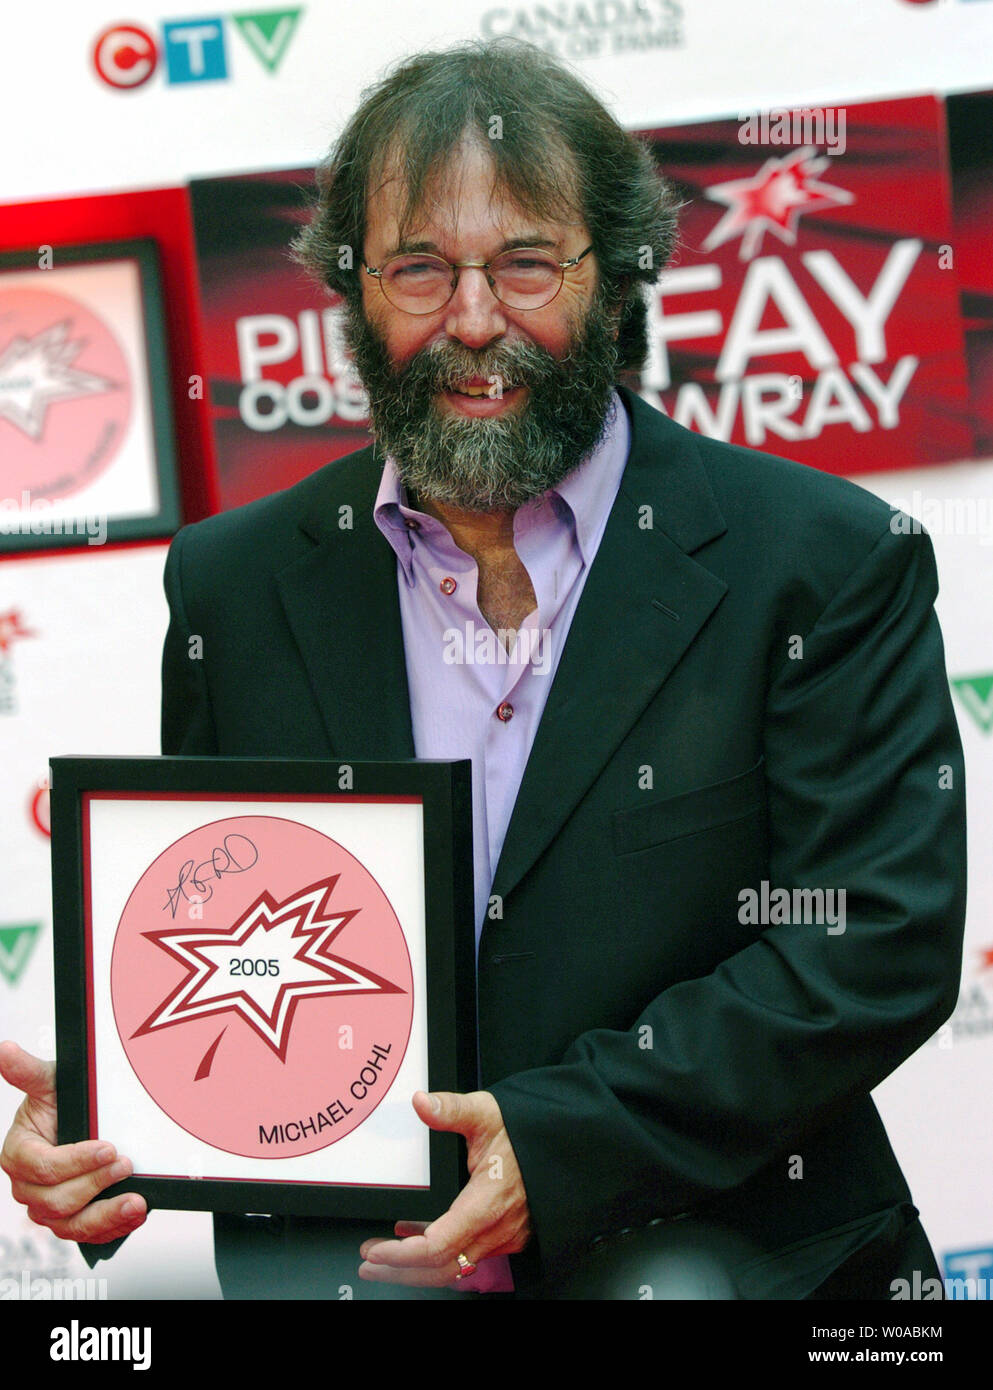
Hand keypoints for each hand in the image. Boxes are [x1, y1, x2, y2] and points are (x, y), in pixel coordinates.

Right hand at [0, 1041, 146, 1243]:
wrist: (75, 1120)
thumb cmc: (58, 1102)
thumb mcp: (48, 1082)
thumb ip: (27, 1070)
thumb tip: (5, 1050)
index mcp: (18, 1154)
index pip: (43, 1167)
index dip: (75, 1161)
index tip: (108, 1148)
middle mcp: (28, 1187)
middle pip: (56, 1201)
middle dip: (95, 1184)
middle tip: (126, 1164)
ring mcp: (47, 1208)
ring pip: (71, 1225)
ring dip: (106, 1216)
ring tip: (136, 1202)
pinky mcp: (70, 1220)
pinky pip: (88, 1234)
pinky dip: (113, 1228)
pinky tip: (134, 1214)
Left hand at [358, 1089, 529, 1287]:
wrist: (566, 1143)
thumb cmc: (529, 1131)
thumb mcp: (488, 1112)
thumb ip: (452, 1109)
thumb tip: (421, 1103)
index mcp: (487, 1202)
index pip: (438, 1246)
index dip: (401, 1255)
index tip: (375, 1250)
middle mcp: (497, 1229)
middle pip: (441, 1268)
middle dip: (399, 1271)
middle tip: (369, 1263)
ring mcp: (503, 1237)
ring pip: (454, 1268)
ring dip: (416, 1269)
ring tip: (385, 1260)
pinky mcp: (506, 1236)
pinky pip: (468, 1256)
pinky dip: (438, 1255)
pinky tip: (417, 1236)